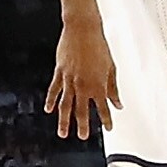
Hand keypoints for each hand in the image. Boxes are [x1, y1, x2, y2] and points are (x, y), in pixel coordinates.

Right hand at [51, 11, 119, 137]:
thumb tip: (117, 103)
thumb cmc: (98, 47)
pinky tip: (48, 109)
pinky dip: (51, 100)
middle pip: (82, 110)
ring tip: (63, 132)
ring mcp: (69, 80)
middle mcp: (83, 85)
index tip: (108, 128)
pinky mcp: (59, 72)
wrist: (82, 31)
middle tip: (82, 136)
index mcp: (98, 85)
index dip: (106, 119)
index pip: (103, 108)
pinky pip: (54, 90)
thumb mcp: (111, 68)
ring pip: (66, 104)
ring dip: (64, 119)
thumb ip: (113, 88)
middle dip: (82, 125)